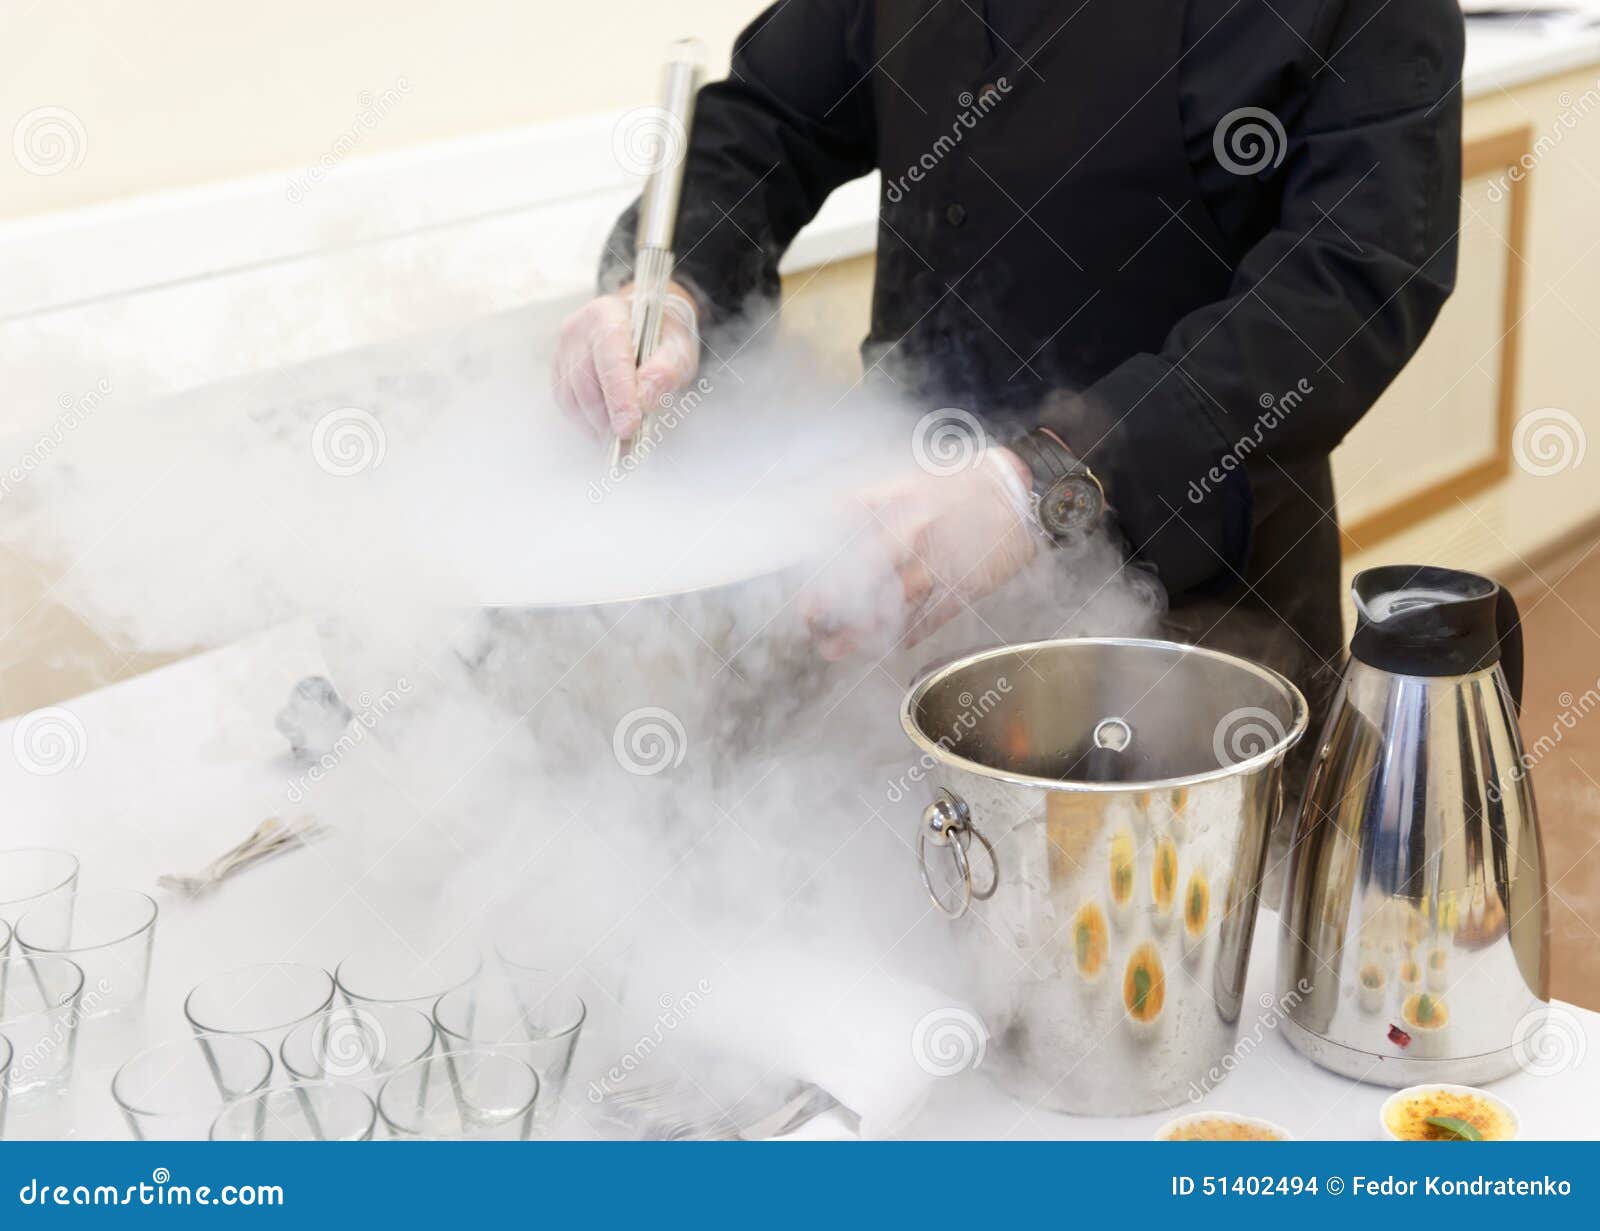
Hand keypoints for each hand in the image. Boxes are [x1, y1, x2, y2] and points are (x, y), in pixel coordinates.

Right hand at [551, 281, 701, 438]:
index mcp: (609, 314)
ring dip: (596, 424)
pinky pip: (567, 402)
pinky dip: (586, 422)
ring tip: (621, 440)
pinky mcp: (558, 370)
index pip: (610, 356)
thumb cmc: (661, 338)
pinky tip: (606, 430)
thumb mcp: (678, 349)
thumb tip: (645, 398)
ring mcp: (563, 350)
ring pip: (572, 396)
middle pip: (586, 381)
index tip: (629, 426)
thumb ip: (666, 370)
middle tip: (630, 439)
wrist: (643, 327)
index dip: (619, 394)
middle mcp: (578, 329)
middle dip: (608, 416)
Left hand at [811, 448, 1039, 659]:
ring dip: (863, 632)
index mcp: (900, 510)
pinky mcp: (965, 587)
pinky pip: (930, 617)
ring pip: (895, 606)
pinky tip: (889, 643)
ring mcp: (942, 566)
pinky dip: (908, 633)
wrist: (1017, 494)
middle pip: (867, 582)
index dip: (824, 578)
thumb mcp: (909, 482)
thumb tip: (828, 518)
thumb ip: (867, 503)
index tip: (805, 599)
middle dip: (834, 608)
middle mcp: (918, 538)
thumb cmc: (959, 487)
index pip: (850, 549)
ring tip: (835, 649)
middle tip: (810, 627)